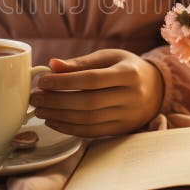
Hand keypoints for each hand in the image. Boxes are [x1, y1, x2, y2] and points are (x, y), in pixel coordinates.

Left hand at [31, 49, 163, 136]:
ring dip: (59, 116)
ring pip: (89, 120)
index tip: (42, 82)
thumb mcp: (108, 57)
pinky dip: (69, 128)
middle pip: (89, 102)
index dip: (65, 81)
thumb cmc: (126, 68)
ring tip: (40, 110)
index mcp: (129, 74)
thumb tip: (52, 65)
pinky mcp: (121, 130)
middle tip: (34, 98)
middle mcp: (132, 97)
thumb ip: (81, 62)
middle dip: (57, 101)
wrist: (155, 89)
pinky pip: (92, 132)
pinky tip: (53, 121)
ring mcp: (128, 116)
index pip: (92, 79)